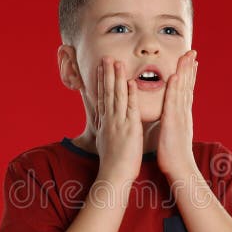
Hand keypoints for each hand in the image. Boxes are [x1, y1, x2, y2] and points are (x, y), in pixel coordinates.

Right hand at [94, 56, 143, 182]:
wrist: (114, 174)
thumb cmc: (113, 161)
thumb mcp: (105, 140)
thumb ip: (105, 128)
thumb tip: (103, 121)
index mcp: (105, 122)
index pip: (102, 97)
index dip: (101, 81)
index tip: (101, 67)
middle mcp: (110, 119)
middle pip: (107, 92)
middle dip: (107, 74)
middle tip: (106, 57)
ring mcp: (119, 123)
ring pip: (117, 96)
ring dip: (117, 78)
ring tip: (116, 62)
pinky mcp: (129, 128)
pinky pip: (130, 108)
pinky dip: (130, 95)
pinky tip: (130, 82)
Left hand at [157, 49, 198, 179]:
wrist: (180, 169)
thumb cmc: (174, 155)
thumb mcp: (174, 134)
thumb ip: (174, 124)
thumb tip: (173, 119)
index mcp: (182, 115)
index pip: (186, 91)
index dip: (188, 76)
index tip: (190, 61)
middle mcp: (184, 112)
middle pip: (187, 86)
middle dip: (189, 68)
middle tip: (192, 51)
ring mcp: (180, 116)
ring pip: (183, 90)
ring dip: (185, 72)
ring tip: (187, 56)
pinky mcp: (174, 121)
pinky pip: (174, 102)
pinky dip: (176, 88)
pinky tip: (176, 76)